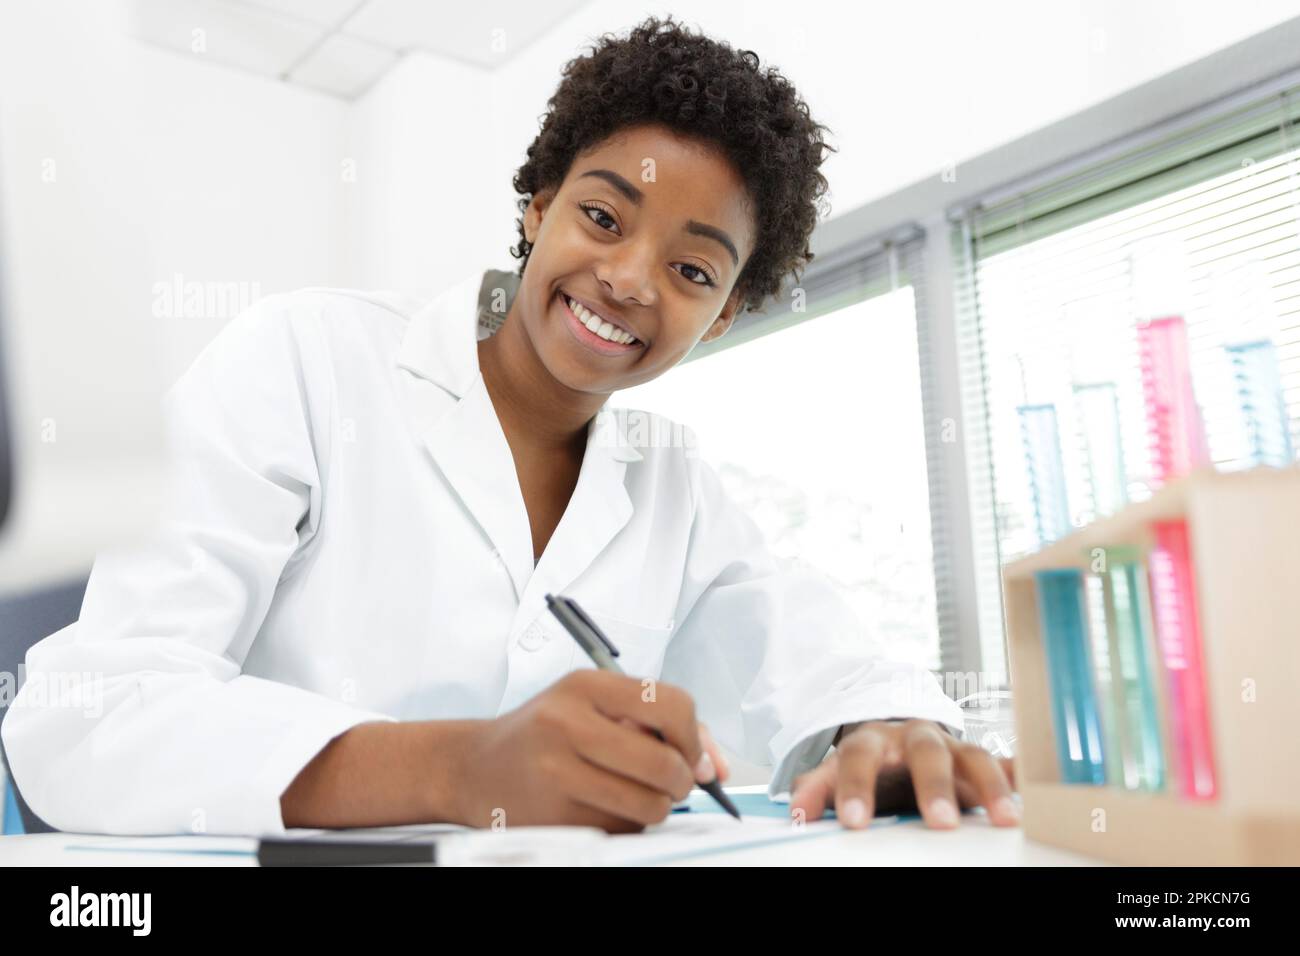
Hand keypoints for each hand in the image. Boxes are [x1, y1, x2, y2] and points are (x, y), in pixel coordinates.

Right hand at [455, 670, 724, 832]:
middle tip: (671, 783)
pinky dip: (624, 824)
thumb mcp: (592, 705)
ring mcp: (556, 770)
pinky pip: (619, 829)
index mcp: (585, 685)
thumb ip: (657, 724)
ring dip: (655, 808)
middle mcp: (567, 722)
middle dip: (681, 781)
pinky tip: (601, 806)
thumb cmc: (543, 733)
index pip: (671, 705)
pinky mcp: (551, 814)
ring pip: (646, 804)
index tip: (689, 753)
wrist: (473, 766)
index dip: (693, 736)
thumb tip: (711, 766)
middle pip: (663, 762)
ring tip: (633, 793)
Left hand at [789, 719, 1018, 829]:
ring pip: (975, 756)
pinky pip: (1007, 765)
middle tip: (939, 823)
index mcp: (873, 739)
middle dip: (934, 786)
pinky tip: (1038, 793)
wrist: (898, 741)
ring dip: (991, 787)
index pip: (859, 756)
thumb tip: (798, 814)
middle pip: (926, 752)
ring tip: (1006, 820)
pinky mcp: (980, 761)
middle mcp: (916, 737)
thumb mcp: (835, 771)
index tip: (853, 823)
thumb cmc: (868, 764)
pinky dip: (1022, 778)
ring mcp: (952, 746)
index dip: (856, 787)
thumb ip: (816, 788)